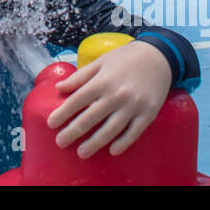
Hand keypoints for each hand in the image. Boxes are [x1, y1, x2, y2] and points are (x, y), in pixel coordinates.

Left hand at [46, 40, 172, 159]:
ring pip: (111, 129)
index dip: (63, 113)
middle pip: (91, 117)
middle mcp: (117, 94)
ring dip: (96, 142)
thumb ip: (80, 77)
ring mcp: (134, 105)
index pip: (78, 100)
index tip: (51, 124)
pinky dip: (124, 142)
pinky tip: (113, 151)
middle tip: (60, 142)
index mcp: (102, 80)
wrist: (159, 57)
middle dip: (73, 131)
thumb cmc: (125, 58)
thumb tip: (59, 87)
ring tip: (82, 153)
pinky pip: (134, 132)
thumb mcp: (100, 62)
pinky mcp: (148, 113)